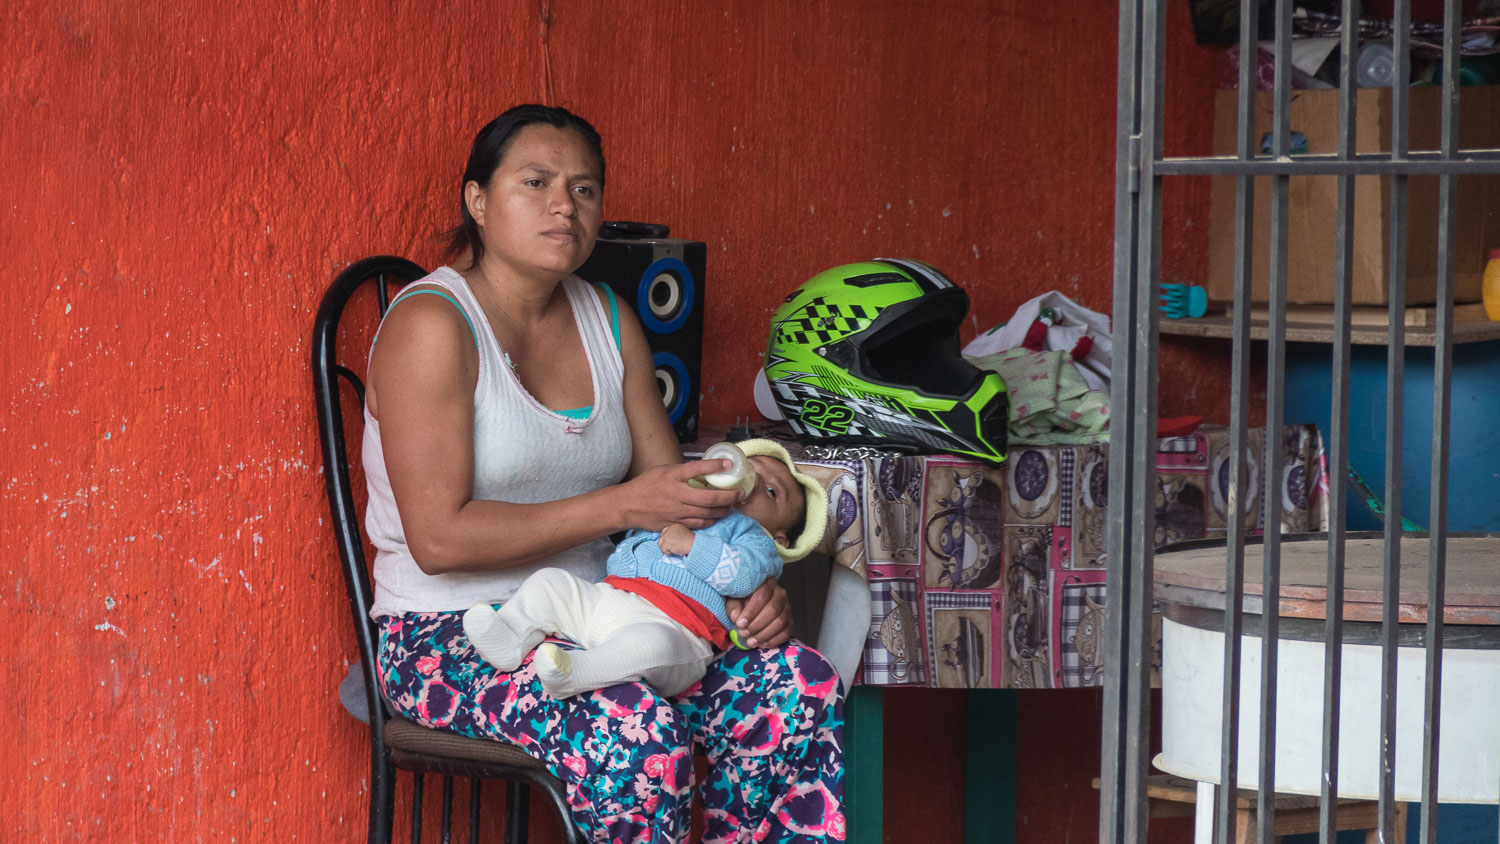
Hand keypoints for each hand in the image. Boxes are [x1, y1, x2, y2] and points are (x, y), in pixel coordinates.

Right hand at [622, 459, 741, 531]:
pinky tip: (716, 516)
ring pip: (707, 513)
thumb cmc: (646, 485)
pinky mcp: (675, 524)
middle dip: (729, 496)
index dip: (715, 466)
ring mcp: (677, 512)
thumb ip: (683, 472)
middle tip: (740, 493)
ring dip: (724, 510)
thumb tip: (705, 470)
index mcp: (672, 477)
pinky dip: (711, 520)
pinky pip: (698, 524)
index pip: (697, 469)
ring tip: (733, 505)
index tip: (729, 464)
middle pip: (709, 497)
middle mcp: (676, 495)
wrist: (628, 506)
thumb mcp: (663, 471)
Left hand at [657, 523, 695, 555]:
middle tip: (672, 549)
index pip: (665, 531)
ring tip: (675, 550)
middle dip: (665, 544)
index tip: (670, 544)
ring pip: (661, 544)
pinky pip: (663, 550)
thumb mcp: (683, 535)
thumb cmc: (691, 543)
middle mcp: (670, 528)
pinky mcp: (666, 541)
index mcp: (675, 526)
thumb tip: (668, 543)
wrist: (694, 545)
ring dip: (667, 549)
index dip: (667, 539)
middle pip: (661, 538)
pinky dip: (668, 553)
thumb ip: (675, 536)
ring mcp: (667, 535)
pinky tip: (675, 551)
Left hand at [724, 578, 790, 648]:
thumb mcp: (734, 598)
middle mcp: (781, 594)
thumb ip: (733, 606)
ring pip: (780, 622)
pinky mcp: (790, 621)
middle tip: (743, 634)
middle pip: (773, 610)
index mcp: (767, 584)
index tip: (740, 624)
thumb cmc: (742, 599)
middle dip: (757, 625)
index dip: (751, 611)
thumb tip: (736, 617)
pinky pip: (787, 632)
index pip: (762, 596)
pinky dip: (774, 640)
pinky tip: (761, 644)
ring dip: (764, 634)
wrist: (753, 603)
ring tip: (750, 642)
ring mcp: (787, 608)